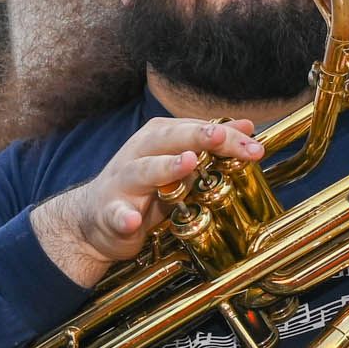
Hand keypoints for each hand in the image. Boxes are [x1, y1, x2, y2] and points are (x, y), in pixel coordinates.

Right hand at [31, 117, 263, 289]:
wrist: (93, 220)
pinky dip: (124, 217)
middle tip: (222, 136)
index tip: (255, 145)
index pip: (196, 130)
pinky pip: (117, 214)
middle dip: (196, 137)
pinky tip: (133, 221)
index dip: (227, 137)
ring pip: (143, 170)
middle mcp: (139, 153)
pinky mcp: (110, 212)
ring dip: (165, 166)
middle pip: (169, 140)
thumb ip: (210, 146)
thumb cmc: (143, 189)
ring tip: (188, 164)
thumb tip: (246, 125)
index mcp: (158, 139)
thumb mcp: (180, 163)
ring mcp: (122, 182)